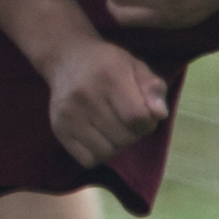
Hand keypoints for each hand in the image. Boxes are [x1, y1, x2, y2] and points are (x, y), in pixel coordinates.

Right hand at [40, 34, 170, 168]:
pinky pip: (88, 160)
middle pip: (124, 138)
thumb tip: (160, 114)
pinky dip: (98, 154)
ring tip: (112, 128)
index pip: (138, 118)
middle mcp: (86, 95)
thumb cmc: (108, 64)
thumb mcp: (136, 66)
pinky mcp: (59, 128)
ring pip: (107, 152)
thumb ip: (153, 89)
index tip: (143, 115)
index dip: (148, 123)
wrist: (65, 58)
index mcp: (110, 77)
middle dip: (133, 134)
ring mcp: (69, 113)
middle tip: (126, 120)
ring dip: (116, 145)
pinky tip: (98, 136)